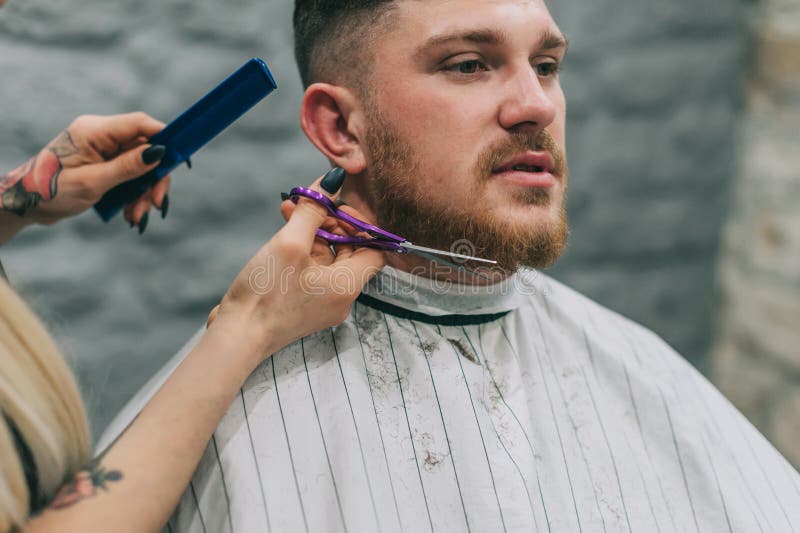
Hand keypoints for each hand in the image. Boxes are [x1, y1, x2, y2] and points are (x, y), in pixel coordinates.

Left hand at [0, 112, 170, 238]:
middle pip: (145, 149)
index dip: (165, 137)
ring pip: (141, 165)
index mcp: (94, 131)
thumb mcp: (92, 183)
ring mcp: (103, 149)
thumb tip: (158, 153)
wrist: (26, 204)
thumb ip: (127, 168)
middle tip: (156, 204)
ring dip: (143, 192)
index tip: (180, 159)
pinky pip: (130, 174)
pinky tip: (129, 213)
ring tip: (136, 217)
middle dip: (153, 179)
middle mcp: (101, 135)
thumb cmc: (50, 191)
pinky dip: (134, 194)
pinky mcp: (104, 162)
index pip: (139, 123)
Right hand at [206, 169, 384, 358]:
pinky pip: (313, 271)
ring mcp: (323, 303)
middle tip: (307, 204)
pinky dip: (303, 250)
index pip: (374, 249)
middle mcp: (342, 297)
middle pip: (350, 251)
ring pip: (328, 258)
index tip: (334, 208)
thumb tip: (332, 182)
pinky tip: (282, 233)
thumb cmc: (266, 293)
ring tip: (287, 211)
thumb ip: (313, 210)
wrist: (237, 336)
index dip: (359, 224)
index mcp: (348, 285)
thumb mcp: (290, 243)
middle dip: (330, 222)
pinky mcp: (304, 305)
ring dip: (312, 232)